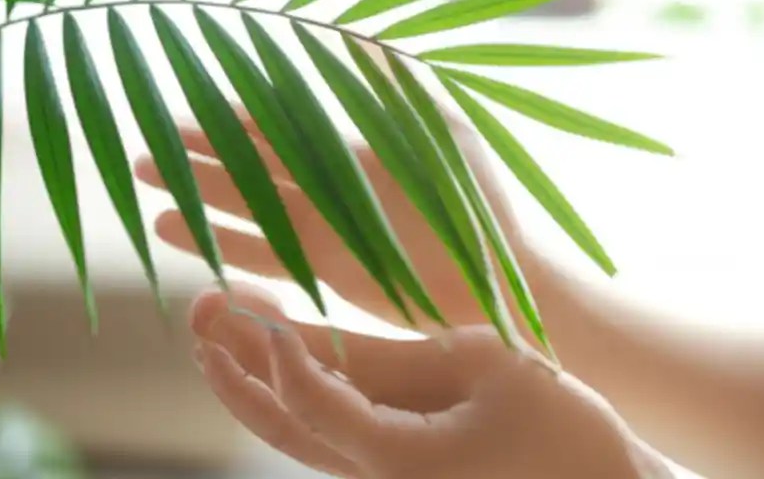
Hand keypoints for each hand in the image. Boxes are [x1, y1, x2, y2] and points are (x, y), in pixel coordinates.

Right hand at [135, 116, 520, 327]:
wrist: (498, 278)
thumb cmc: (477, 201)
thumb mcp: (440, 130)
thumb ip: (395, 87)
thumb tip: (361, 35)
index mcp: (347, 147)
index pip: (277, 125)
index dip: (232, 116)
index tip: (188, 104)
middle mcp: (324, 185)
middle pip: (246, 163)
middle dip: (196, 153)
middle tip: (145, 143)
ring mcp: (318, 228)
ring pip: (240, 205)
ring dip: (192, 193)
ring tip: (142, 181)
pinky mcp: (319, 271)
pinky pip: (255, 253)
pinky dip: (213, 241)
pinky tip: (169, 228)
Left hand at [192, 285, 670, 478]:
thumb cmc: (562, 431)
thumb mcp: (482, 371)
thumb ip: (392, 356)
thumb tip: (304, 332)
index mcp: (400, 458)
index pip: (312, 406)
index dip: (276, 352)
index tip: (251, 301)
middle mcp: (376, 477)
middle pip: (277, 428)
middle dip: (231, 366)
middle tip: (200, 305)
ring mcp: (379, 476)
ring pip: (289, 433)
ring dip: (246, 378)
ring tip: (213, 322)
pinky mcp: (389, 465)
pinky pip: (319, 430)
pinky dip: (286, 386)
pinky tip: (274, 340)